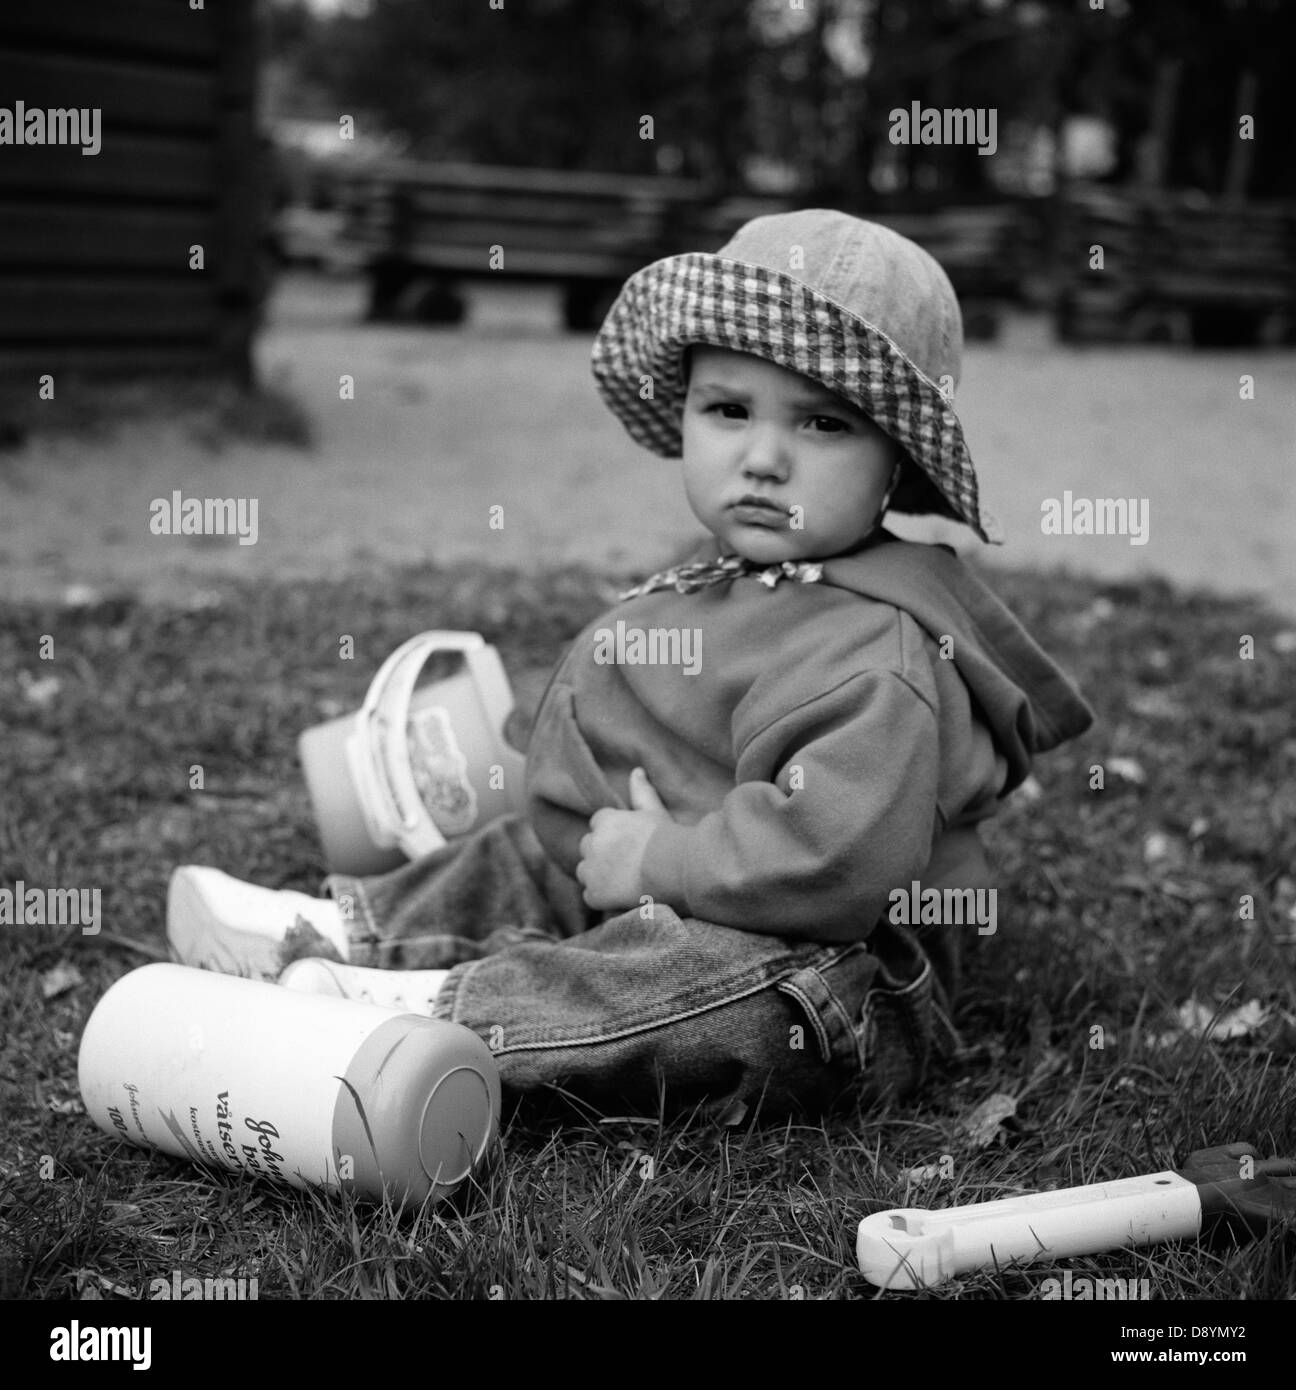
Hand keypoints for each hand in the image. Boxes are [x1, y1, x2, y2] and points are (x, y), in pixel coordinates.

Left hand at [576, 767, 673, 910]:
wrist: (674, 870)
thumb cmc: (668, 838)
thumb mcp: (654, 811)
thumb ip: (641, 791)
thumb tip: (636, 770)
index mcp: (604, 820)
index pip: (599, 825)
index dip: (614, 835)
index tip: (630, 844)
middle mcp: (592, 843)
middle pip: (588, 847)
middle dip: (601, 854)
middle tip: (627, 864)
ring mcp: (591, 870)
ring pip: (585, 871)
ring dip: (598, 876)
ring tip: (624, 881)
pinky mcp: (594, 893)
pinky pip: (591, 895)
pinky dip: (603, 898)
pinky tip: (622, 897)